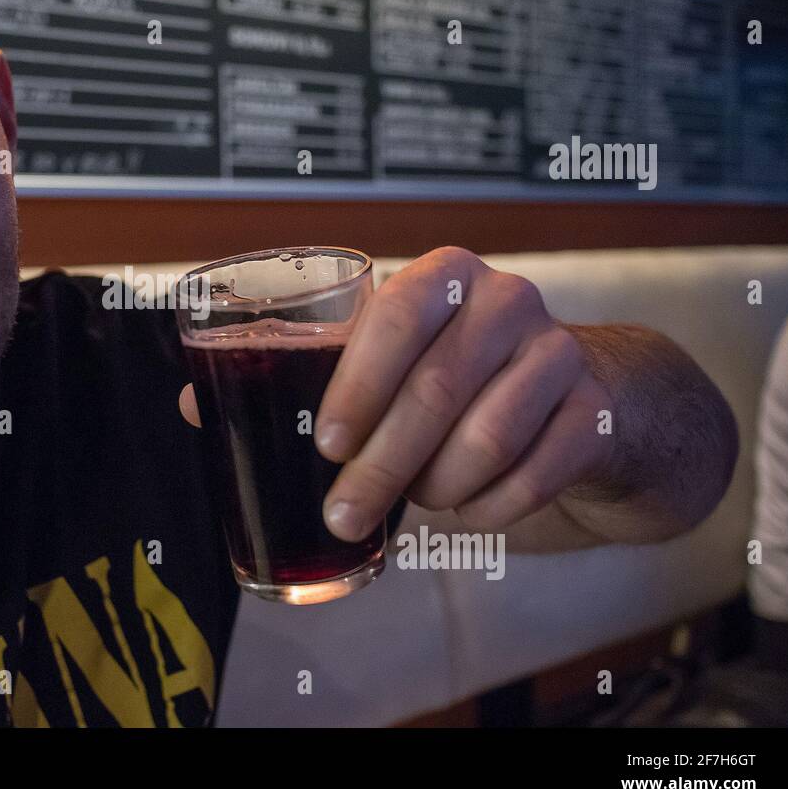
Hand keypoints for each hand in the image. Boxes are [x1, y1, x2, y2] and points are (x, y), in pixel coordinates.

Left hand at [178, 246, 615, 542]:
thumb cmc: (449, 372)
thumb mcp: (384, 358)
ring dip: (438, 487)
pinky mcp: (594, 410)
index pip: (395, 315)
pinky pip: (538, 473)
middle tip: (342, 514)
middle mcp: (506, 299)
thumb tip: (194, 402)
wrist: (570, 388)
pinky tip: (468, 513)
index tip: (325, 444)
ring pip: (489, 435)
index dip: (357, 383)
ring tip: (413, 504)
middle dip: (380, 466)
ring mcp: (559, 351)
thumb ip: (304, 373)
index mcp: (442, 274)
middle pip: (438, 388)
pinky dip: (493, 508)